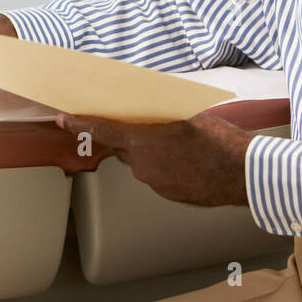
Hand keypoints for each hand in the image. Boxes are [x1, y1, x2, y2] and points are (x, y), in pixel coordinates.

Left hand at [55, 111, 252, 206]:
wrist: (240, 173)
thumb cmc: (216, 139)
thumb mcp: (186, 114)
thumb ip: (160, 112)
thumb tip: (150, 106)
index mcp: (143, 141)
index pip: (102, 130)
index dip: (79, 123)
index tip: (62, 119)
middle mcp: (143, 165)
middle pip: (127, 148)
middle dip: (136, 139)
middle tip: (158, 130)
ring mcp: (155, 183)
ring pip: (145, 163)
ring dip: (156, 153)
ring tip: (184, 146)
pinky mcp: (168, 194)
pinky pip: (160, 176)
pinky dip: (168, 167)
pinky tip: (189, 161)